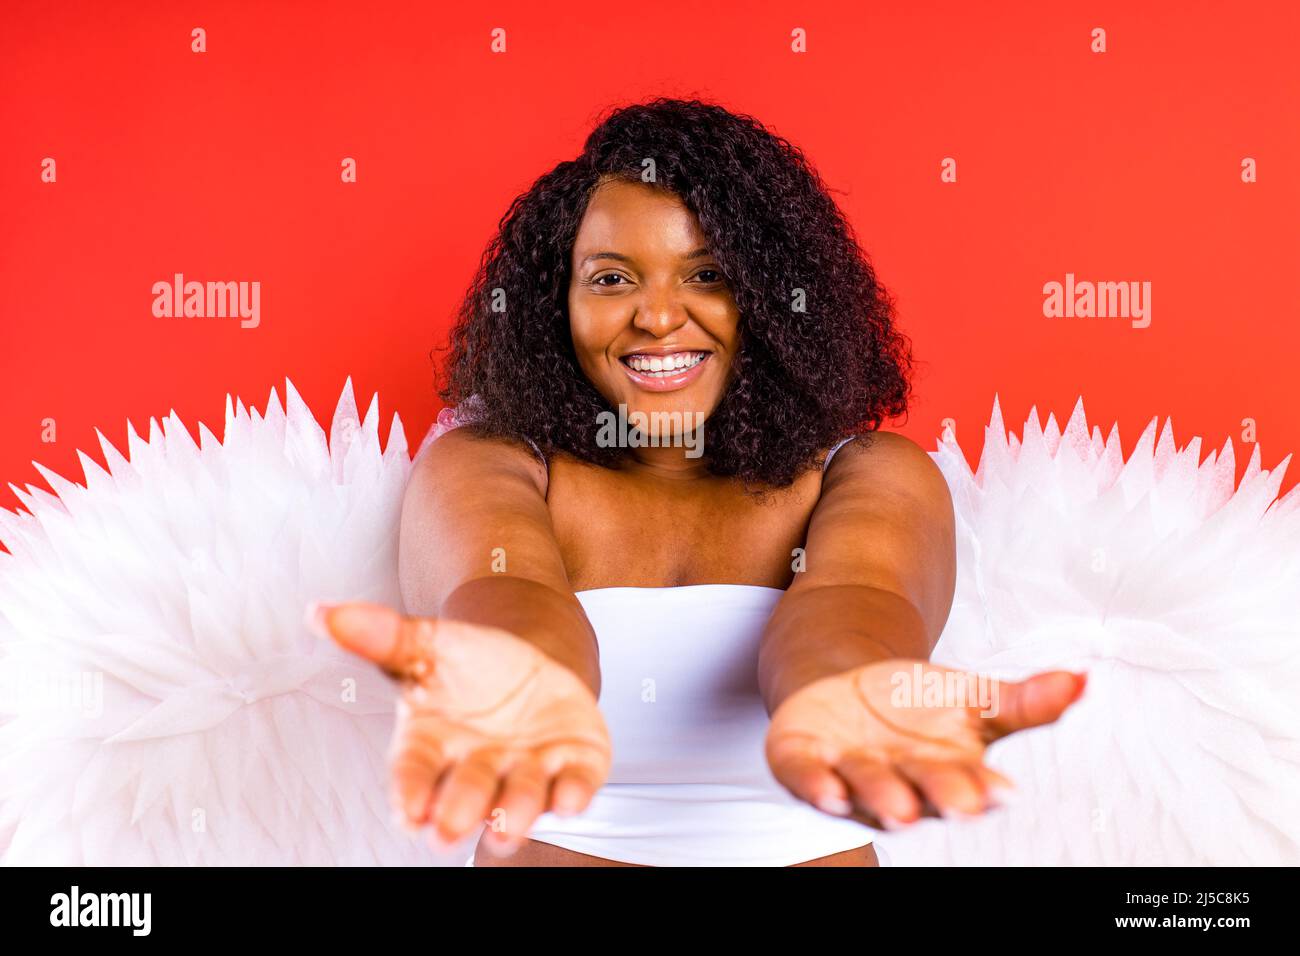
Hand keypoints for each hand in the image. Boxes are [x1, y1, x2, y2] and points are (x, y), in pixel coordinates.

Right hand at [312, 602, 611, 856]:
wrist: (533, 662)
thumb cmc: (469, 666)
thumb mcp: (427, 644)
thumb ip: (381, 636)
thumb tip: (321, 612)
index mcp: (433, 747)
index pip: (414, 776)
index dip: (411, 796)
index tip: (410, 813)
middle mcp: (477, 770)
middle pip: (466, 794)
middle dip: (460, 810)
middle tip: (450, 826)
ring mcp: (527, 771)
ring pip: (519, 800)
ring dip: (514, 813)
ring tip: (506, 823)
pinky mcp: (573, 766)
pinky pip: (574, 785)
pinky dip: (572, 795)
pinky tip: (570, 799)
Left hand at [765, 658, 1085, 828]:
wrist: (842, 684)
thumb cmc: (915, 705)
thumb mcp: (971, 697)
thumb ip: (1024, 699)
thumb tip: (1083, 679)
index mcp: (947, 772)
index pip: (970, 785)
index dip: (984, 791)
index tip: (1002, 793)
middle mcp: (900, 784)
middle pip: (922, 791)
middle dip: (940, 796)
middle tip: (961, 805)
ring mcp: (849, 775)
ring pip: (867, 790)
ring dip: (882, 797)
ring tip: (899, 808)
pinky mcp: (802, 762)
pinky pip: (807, 779)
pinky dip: (817, 786)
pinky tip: (830, 792)